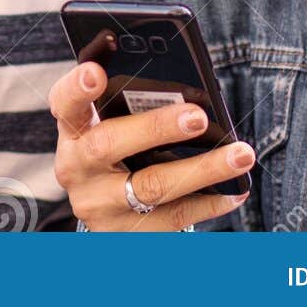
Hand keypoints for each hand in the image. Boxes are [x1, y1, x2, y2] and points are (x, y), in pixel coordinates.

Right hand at [50, 62, 253, 230]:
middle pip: (108, 143)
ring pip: (150, 185)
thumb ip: (132, 106)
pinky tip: (234, 189)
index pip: (65, 103)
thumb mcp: (113, 126)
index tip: (96, 72)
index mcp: (74, 130)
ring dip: (202, 168)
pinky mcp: (125, 234)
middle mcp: (77, 168)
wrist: (109, 213)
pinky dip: (208, 202)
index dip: (77, 88)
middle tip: (198, 116)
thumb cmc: (120, 153)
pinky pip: (172, 218)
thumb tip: (190, 93)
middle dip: (156, 127)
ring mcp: (98, 205)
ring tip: (241, 154)